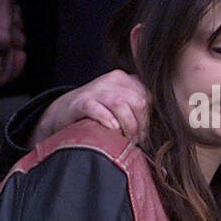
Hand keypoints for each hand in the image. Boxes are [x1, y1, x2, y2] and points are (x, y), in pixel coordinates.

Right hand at [31, 69, 150, 147]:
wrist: (64, 110)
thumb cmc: (97, 111)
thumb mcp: (119, 104)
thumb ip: (136, 109)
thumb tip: (155, 130)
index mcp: (125, 79)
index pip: (147, 96)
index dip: (149, 119)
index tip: (145, 135)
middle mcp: (112, 80)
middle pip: (137, 101)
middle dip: (140, 125)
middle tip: (135, 140)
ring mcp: (96, 89)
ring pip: (120, 105)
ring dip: (127, 126)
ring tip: (125, 139)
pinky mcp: (81, 101)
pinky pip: (97, 109)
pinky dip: (107, 120)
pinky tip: (112, 130)